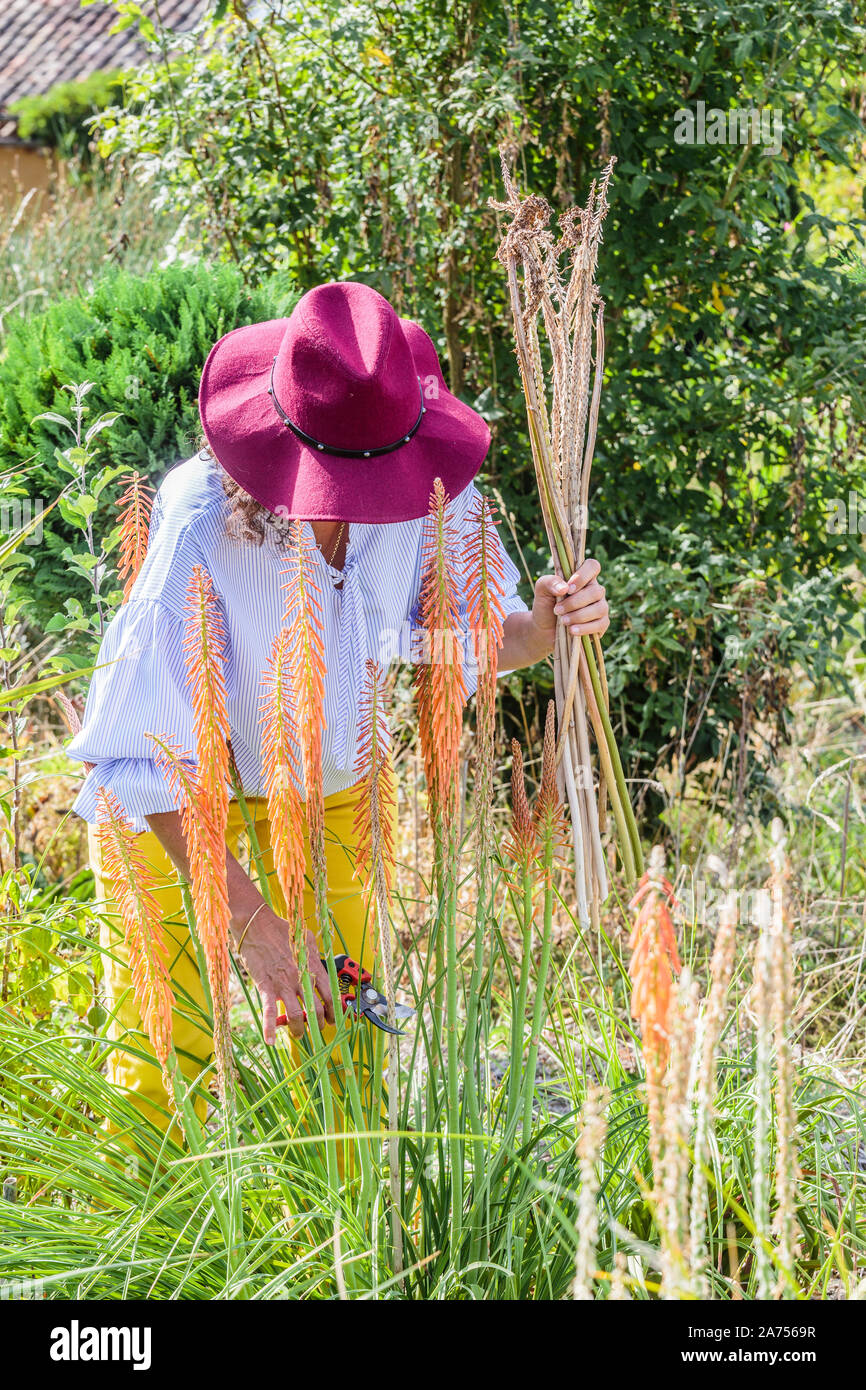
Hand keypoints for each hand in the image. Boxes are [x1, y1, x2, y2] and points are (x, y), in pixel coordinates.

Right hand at [237, 909, 334, 1043]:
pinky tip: (269, 1040)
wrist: (257, 925)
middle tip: (317, 1028)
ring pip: (296, 1015)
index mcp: (313, 967)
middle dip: (318, 1024)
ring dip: (298, 1030)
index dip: (334, 1011)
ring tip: (298, 1035)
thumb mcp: (306, 939)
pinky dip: (269, 1028)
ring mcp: (284, 983)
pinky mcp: (266, 986)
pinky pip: (269, 1011)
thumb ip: (314, 953)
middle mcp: (301, 978)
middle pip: (316, 1009)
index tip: (334, 1019)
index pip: (330, 995)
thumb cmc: (281, 929)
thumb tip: (320, 961)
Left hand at [531, 557, 609, 645]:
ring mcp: (600, 607)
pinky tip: (572, 630)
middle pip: (596, 591)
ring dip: (579, 615)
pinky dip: (585, 628)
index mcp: (582, 578)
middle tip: (557, 610)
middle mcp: (595, 590)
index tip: (569, 589)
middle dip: (574, 602)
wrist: (544, 630)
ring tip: (563, 621)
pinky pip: (600, 624)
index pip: (593, 566)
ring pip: (599, 608)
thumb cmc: (546, 606)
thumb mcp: (541, 590)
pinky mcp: (601, 624)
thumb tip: (564, 587)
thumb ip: (549, 582)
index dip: (583, 576)